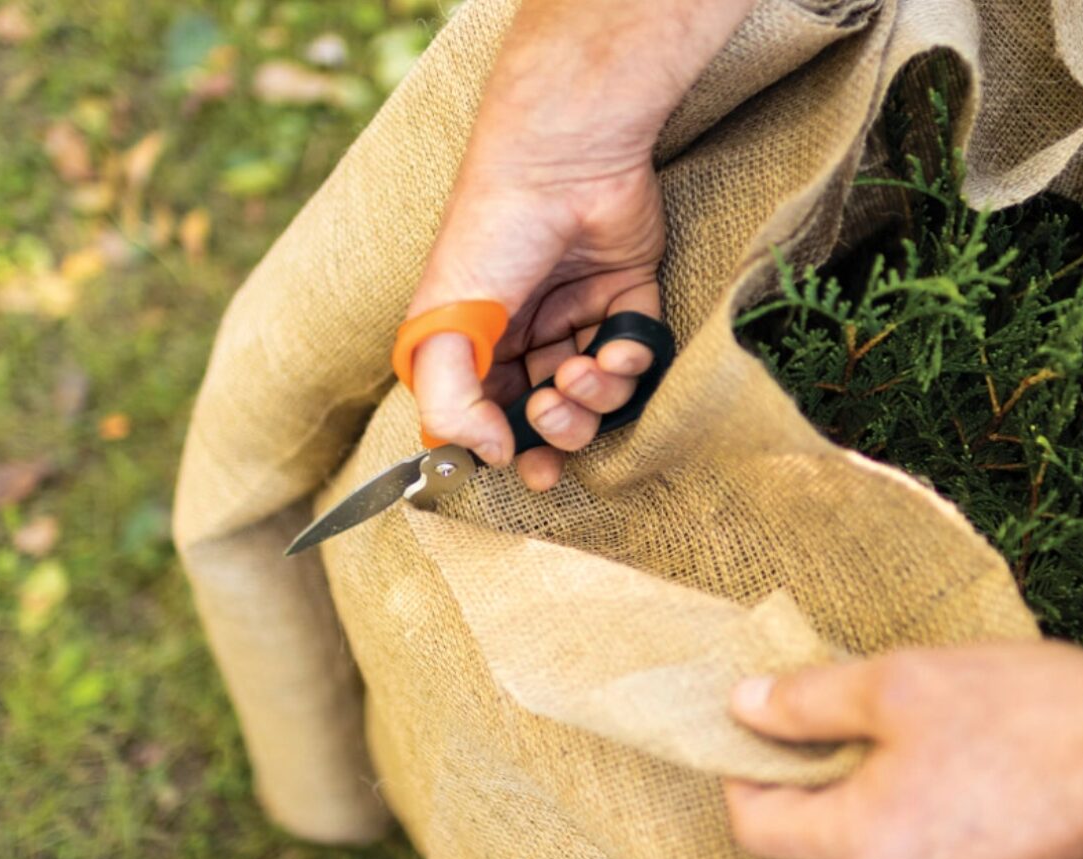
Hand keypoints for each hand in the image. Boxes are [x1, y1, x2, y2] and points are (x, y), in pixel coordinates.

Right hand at [404, 0, 755, 490]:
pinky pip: (635, 353)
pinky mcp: (624, 295)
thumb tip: (484, 455)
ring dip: (596, 396)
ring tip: (585, 372)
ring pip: (597, 391)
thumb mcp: (447, 328)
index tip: (533, 471)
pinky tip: (617, 347)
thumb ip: (451, 403)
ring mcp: (577, 315)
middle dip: (560, 428)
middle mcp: (526, 333)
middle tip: (557, 413)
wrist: (562, 163)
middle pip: (551, 412)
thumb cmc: (492, 236)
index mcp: (478, 343)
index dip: (516, 449)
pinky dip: (630, 360)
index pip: (494, 415)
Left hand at [725, 642, 1082, 858]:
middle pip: (799, 839)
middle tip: (813, 708)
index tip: (754, 716)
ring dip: (841, 783)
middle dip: (794, 771)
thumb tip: (741, 706)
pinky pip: (895, 845)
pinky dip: (884, 801)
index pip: (754, 824)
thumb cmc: (1026, 715)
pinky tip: (913, 751)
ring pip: (848, 841)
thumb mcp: (899, 685)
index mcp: (866, 849)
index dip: (741, 763)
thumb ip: (808, 702)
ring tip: (870, 722)